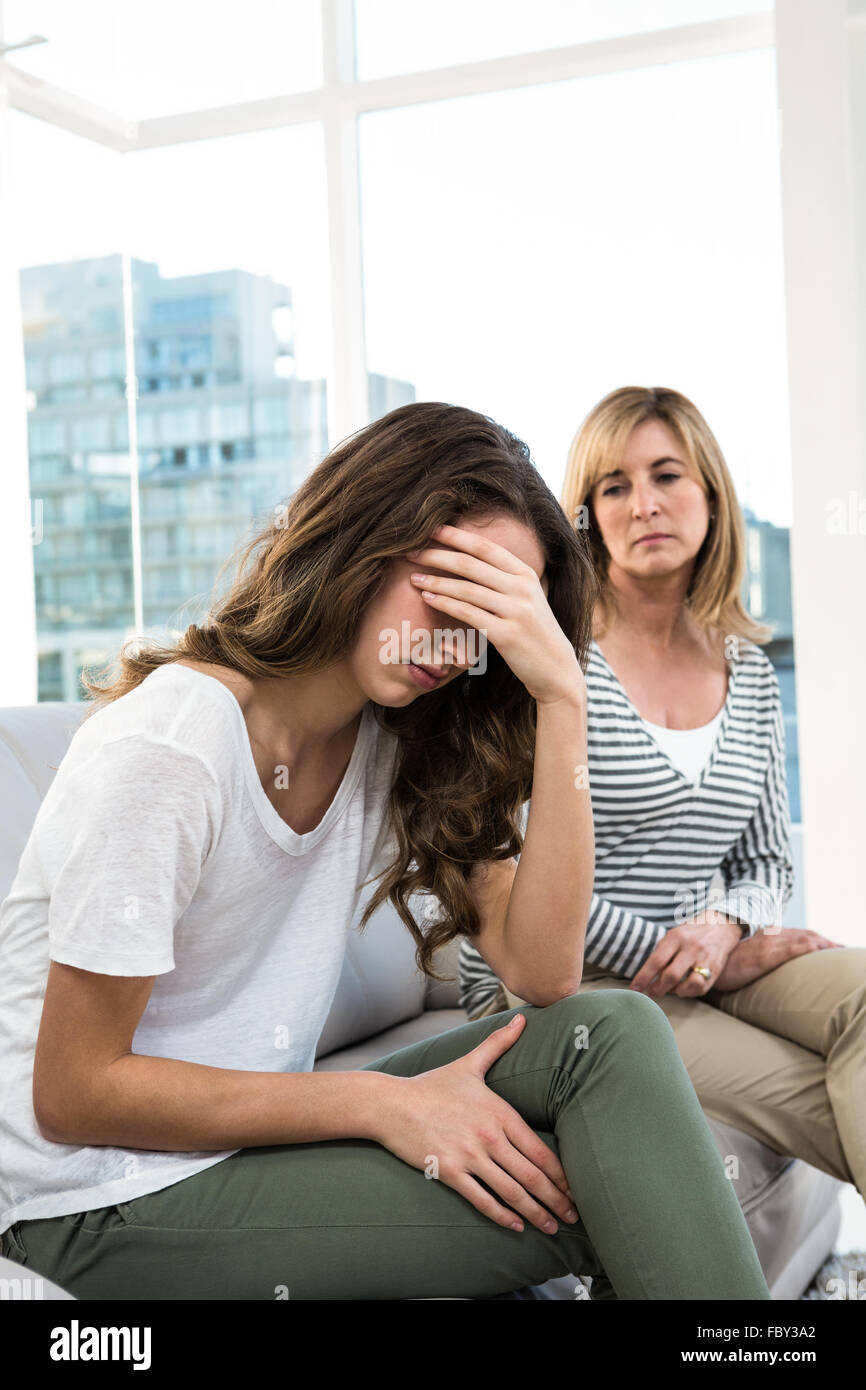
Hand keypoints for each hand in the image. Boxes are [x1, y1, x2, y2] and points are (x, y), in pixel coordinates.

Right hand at [370, 1012, 580, 1234]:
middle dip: (556, 1199)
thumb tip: (523, 1018)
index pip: (540, 1149)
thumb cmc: (432, 1085)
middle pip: (531, 1174)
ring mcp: (469, 1154)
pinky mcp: (449, 1171)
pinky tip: (516, 1226)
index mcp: (499, 1112)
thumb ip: (499, 1044)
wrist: (391, 1103)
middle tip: (574, 1217)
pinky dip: (502, 1216)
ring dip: (535, 1213)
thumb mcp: (469, 1063)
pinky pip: (482, 1199)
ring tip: (551, 1227)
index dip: (561, 1174)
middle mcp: (489, 1135)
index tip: (576, 1190)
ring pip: (511, 1190)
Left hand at [405, 523, 584, 705]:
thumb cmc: (533, 632)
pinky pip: (469, 615)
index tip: (431, 530)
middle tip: (411, 552)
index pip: (485, 547)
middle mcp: (522, 588)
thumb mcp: (525, 598)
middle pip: (471, 565)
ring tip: (414, 578)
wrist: (555, 668)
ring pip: (467, 589)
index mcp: (525, 574)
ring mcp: (516, 611)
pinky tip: (428, 598)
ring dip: (436, 581)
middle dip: (438, 555)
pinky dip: (445, 604)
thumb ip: (503, 579)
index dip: (456, 536)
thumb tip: (469, 558)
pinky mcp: (507, 635)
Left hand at [629, 914, 744, 997]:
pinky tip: (683, 988)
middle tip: (652, 992)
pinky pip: (700, 988)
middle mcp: (691, 948)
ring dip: (675, 992)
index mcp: (676, 937)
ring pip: (688, 985)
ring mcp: (705, 959)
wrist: (721, 927)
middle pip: (671, 975)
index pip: (656, 961)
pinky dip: (688, 992)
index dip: (644, 977)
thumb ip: (661, 954)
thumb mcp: (673, 936)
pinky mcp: (715, 970)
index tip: (634, 988)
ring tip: (669, 989)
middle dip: (658, 988)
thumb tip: (646, 977)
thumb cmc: (690, 934)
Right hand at [711, 927, 843, 991]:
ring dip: (824, 943)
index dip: (816, 939)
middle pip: (806, 935)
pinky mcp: (768, 955)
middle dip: (826, 941)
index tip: (830, 945)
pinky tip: (822, 950)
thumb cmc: (728, 966)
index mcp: (768, 935)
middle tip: (842, 947)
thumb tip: (772, 962)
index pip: (799, 934)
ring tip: (840, 948)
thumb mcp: (750, 957)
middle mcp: (771, 936)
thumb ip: (763, 954)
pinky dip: (810, 948)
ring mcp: (770, 944)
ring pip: (804, 939)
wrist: (711, 967)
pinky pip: (794, 949)